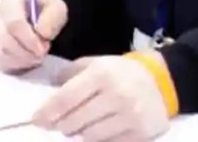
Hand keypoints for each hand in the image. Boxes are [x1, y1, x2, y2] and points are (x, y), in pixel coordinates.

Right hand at [0, 0, 67, 72]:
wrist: (37, 16)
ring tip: (35, 58)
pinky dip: (14, 65)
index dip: (29, 40)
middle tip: (41, 55)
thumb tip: (42, 33)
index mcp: (9, 0)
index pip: (14, 23)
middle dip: (26, 52)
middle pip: (5, 39)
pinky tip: (26, 61)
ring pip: (0, 52)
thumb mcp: (57, 8)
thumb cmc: (45, 11)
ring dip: (21, 60)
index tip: (43, 49)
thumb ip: (52, 17)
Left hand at [33, 54, 171, 140]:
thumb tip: (48, 92)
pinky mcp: (141, 134)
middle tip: (56, 125)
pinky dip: (97, 141)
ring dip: (78, 134)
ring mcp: (130, 117)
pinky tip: (95, 133)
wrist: (161, 82)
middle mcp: (116, 95)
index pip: (66, 98)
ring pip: (90, 136)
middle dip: (61, 125)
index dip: (48, 112)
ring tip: (75, 129)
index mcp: (101, 75)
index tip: (37, 120)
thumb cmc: (120, 72)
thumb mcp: (94, 64)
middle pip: (76, 120)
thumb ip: (70, 75)